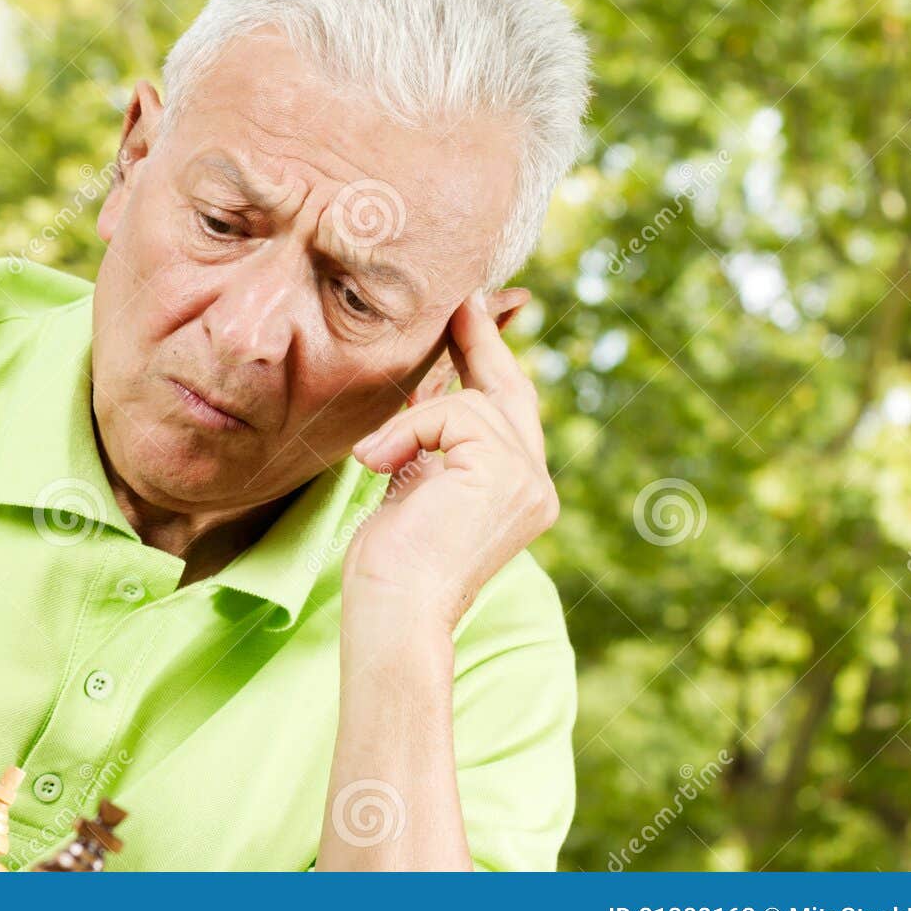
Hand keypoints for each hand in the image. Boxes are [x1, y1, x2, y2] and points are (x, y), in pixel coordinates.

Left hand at [343, 289, 557, 640]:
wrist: (393, 610)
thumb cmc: (392, 563)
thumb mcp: (415, 481)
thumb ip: (433, 439)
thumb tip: (429, 381)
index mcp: (518, 492)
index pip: (508, 411)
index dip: (491, 358)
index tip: (470, 314)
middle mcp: (536, 486)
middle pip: (509, 392)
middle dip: (481, 342)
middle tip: (459, 300)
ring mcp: (529, 479)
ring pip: (471, 402)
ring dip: (411, 423)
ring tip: (374, 460)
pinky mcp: (506, 470)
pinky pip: (454, 412)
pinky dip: (409, 430)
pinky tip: (379, 464)